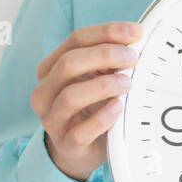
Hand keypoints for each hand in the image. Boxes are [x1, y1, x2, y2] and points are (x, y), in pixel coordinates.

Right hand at [31, 20, 143, 180]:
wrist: (77, 149)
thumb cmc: (88, 107)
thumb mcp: (94, 78)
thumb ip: (108, 60)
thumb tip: (135, 39)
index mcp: (50, 68)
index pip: (76, 39)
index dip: (107, 32)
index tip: (136, 32)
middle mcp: (45, 91)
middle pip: (69, 63)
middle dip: (104, 55)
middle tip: (132, 58)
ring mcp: (52, 119)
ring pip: (71, 96)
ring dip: (103, 86)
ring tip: (127, 83)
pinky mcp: (66, 144)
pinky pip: (80, 131)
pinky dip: (102, 118)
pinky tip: (118, 108)